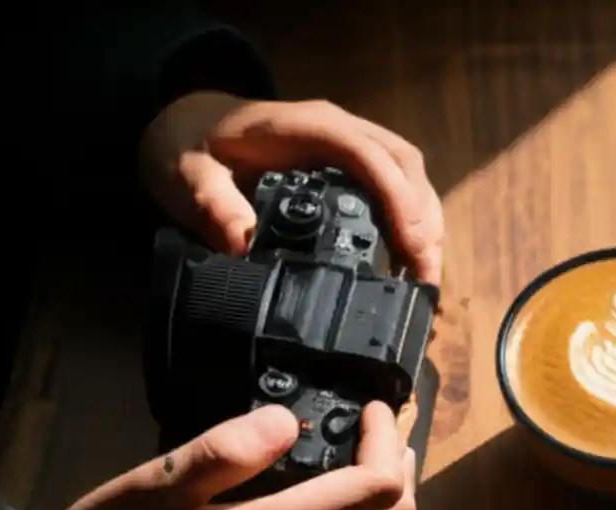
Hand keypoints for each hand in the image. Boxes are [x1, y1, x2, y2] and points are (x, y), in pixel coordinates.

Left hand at [138, 91, 443, 283]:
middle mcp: (341, 131)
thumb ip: (212, 204)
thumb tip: (244, 242)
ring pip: (409, 177)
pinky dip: (412, 223)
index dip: (397, 196)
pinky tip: (411, 262)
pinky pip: (396, 188)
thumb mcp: (188, 176)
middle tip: (427, 274)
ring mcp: (352, 146)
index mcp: (308, 126)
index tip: (412, 243)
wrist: (189, 128)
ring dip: (426, 225)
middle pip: (404, 165)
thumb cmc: (190, 148)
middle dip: (424, 220)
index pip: (368, 154)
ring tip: (426, 278)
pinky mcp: (354, 167)